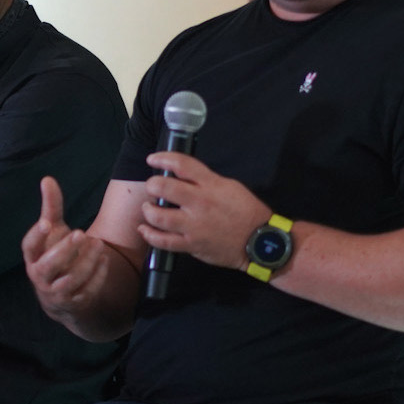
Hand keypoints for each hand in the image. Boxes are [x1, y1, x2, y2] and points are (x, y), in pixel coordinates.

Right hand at [22, 176, 107, 320]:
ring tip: (99, 243)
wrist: (61, 296)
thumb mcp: (54, 232)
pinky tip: (105, 259)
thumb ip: (51, 208)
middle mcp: (40, 276)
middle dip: (64, 251)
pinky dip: (97, 276)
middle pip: (47, 266)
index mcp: (33, 257)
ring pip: (70, 280)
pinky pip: (87, 291)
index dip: (36, 235)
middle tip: (81, 233)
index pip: (29, 247)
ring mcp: (57, 292)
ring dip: (86, 262)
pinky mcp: (75, 302)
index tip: (47, 223)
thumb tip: (47, 179)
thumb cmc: (55, 255)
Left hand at [140, 151, 269, 269]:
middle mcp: (199, 203)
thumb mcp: (230, 186)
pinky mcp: (191, 245)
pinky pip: (163, 241)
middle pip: (164, 187)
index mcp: (211, 184)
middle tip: (152, 187)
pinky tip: (144, 229)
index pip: (181, 164)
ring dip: (148, 210)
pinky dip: (149, 234)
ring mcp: (194, 225)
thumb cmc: (246, 211)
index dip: (162, 158)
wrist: (259, 241)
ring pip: (159, 216)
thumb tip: (184, 177)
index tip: (152, 159)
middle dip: (152, 184)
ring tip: (149, 208)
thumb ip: (206, 181)